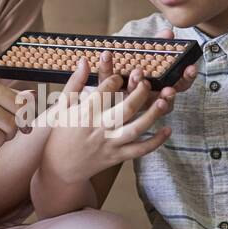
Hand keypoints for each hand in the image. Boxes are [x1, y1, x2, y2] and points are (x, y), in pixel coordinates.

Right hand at [36, 55, 172, 184]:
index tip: (121, 75)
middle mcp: (99, 128)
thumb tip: (84, 61)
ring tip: (164, 101)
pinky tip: (167, 130)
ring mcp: (110, 144)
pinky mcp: (117, 156)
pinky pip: (140, 150)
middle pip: (125, 109)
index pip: (103, 93)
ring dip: (152, 115)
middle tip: (146, 81)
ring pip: (136, 129)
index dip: (115, 80)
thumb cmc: (61, 133)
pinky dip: (155, 142)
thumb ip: (74, 83)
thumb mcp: (62, 107)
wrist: (60, 167)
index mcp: (85, 114)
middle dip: (139, 94)